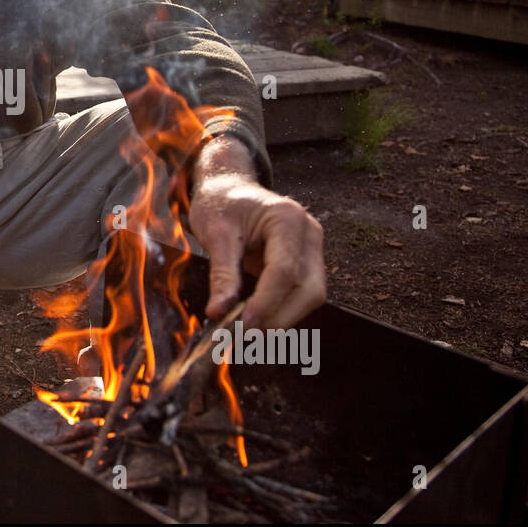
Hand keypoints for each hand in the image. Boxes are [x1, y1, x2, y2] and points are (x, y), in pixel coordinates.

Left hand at [186, 141, 325, 329]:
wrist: (229, 187)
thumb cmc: (221, 203)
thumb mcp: (215, 233)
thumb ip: (221, 273)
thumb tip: (218, 313)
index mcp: (288, 219)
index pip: (285, 271)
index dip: (266, 303)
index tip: (242, 326)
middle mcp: (309, 234)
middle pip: (309, 290)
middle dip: (280, 318)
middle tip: (245, 338)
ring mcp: (312, 249)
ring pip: (310, 297)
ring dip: (282, 320)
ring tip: (247, 334)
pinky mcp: (307, 262)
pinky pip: (301, 294)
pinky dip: (281, 311)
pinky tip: (256, 322)